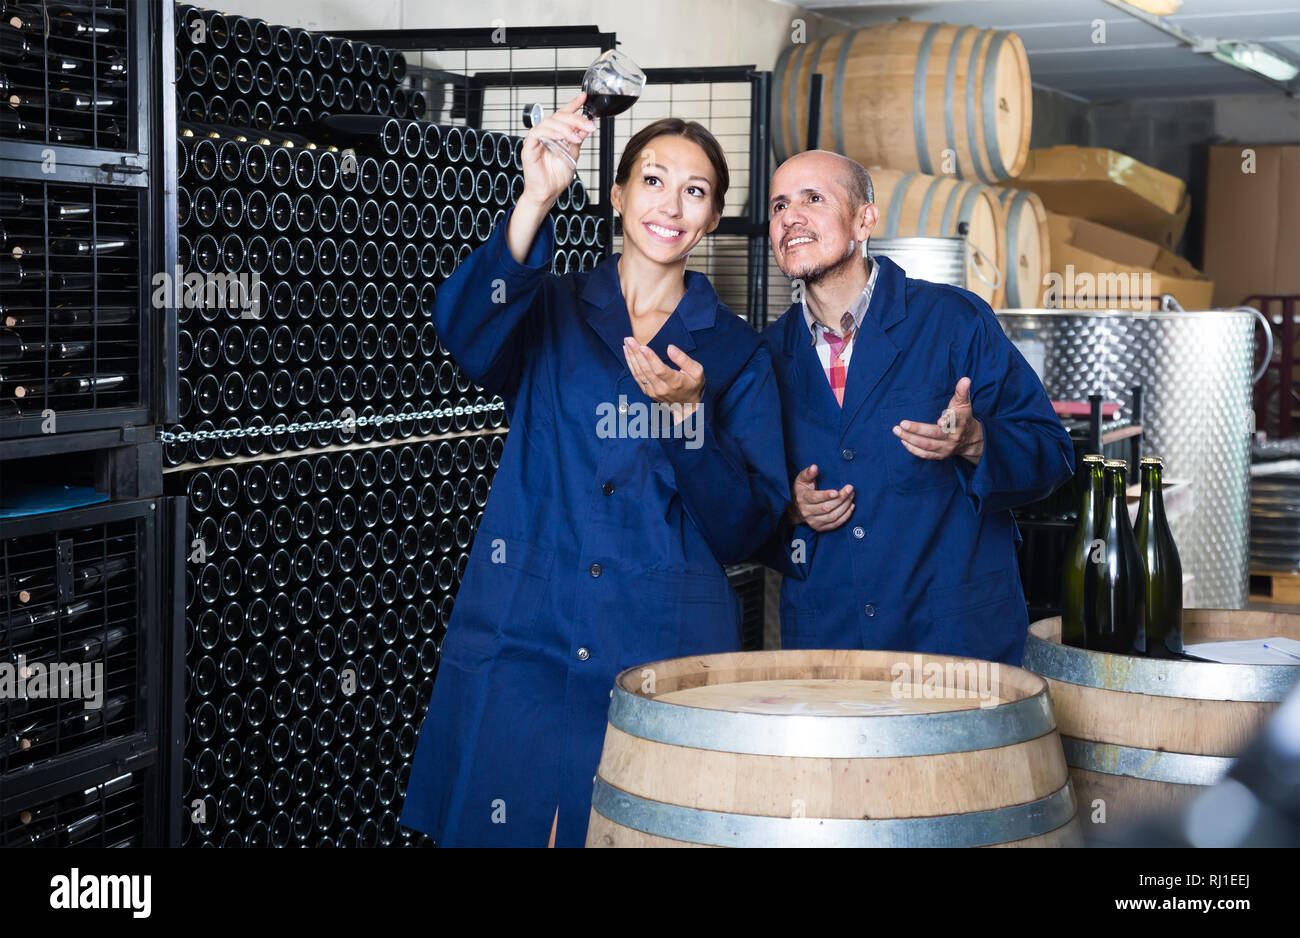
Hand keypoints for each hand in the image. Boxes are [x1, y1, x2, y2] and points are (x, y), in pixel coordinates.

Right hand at [519, 92, 594, 209]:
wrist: (547, 193)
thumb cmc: (556, 178)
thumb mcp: (572, 156)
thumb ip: (577, 141)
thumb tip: (585, 128)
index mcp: (554, 135)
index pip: (563, 115)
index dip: (573, 105)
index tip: (583, 98)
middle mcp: (545, 134)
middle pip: (559, 117)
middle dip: (575, 119)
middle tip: (588, 125)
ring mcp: (536, 140)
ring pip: (549, 122)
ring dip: (565, 128)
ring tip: (576, 137)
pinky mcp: (529, 146)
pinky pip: (537, 133)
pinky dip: (550, 133)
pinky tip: (560, 137)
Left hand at [622, 340, 703, 420]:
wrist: (688, 405)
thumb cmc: (693, 385)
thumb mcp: (696, 371)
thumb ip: (684, 359)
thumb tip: (670, 348)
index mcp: (675, 382)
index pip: (660, 370)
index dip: (650, 358)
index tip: (642, 347)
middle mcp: (662, 388)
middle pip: (646, 370)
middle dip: (636, 353)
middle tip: (629, 339)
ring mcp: (653, 391)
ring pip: (639, 373)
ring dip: (631, 357)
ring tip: (626, 344)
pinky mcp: (647, 391)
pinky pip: (637, 377)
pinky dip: (631, 365)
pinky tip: (628, 354)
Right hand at [789, 464, 853, 532]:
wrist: (796, 509)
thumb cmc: (801, 491)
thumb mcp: (802, 480)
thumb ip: (808, 473)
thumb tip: (814, 467)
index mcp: (802, 499)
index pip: (815, 498)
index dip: (826, 496)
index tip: (837, 491)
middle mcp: (807, 512)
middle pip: (826, 508)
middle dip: (840, 499)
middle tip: (850, 489)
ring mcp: (813, 521)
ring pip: (832, 517)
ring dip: (844, 507)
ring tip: (851, 496)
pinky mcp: (819, 528)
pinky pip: (834, 524)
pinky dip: (845, 517)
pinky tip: (851, 507)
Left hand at [892, 376, 983, 464]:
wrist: (970, 440)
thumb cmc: (963, 417)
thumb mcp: (964, 404)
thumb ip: (962, 392)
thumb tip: (965, 379)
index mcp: (960, 423)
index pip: (954, 422)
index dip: (948, 421)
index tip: (940, 420)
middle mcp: (953, 437)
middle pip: (935, 435)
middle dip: (917, 430)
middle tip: (901, 424)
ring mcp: (946, 448)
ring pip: (927, 445)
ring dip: (910, 439)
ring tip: (896, 430)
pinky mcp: (940, 455)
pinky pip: (925, 455)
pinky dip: (913, 449)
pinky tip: (903, 440)